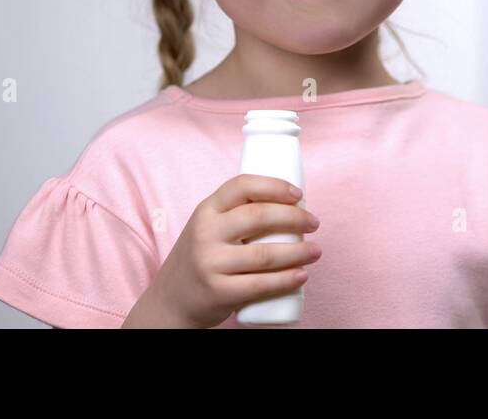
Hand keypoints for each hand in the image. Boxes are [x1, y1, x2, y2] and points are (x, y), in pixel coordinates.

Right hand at [123, 173, 320, 327]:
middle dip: (295, 218)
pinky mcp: (218, 292)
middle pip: (259, 216)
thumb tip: (290, 205)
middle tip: (314, 223)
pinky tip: (301, 275)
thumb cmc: (202, 258)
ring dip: (298, 251)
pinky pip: (260, 285)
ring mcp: (210, 263)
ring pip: (264, 254)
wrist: (171, 301)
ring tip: (316, 251)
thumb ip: (236, 214)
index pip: (242, 186)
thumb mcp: (208, 228)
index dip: (275, 186)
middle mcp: (205, 233)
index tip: (299, 195)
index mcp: (206, 210)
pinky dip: (286, 280)